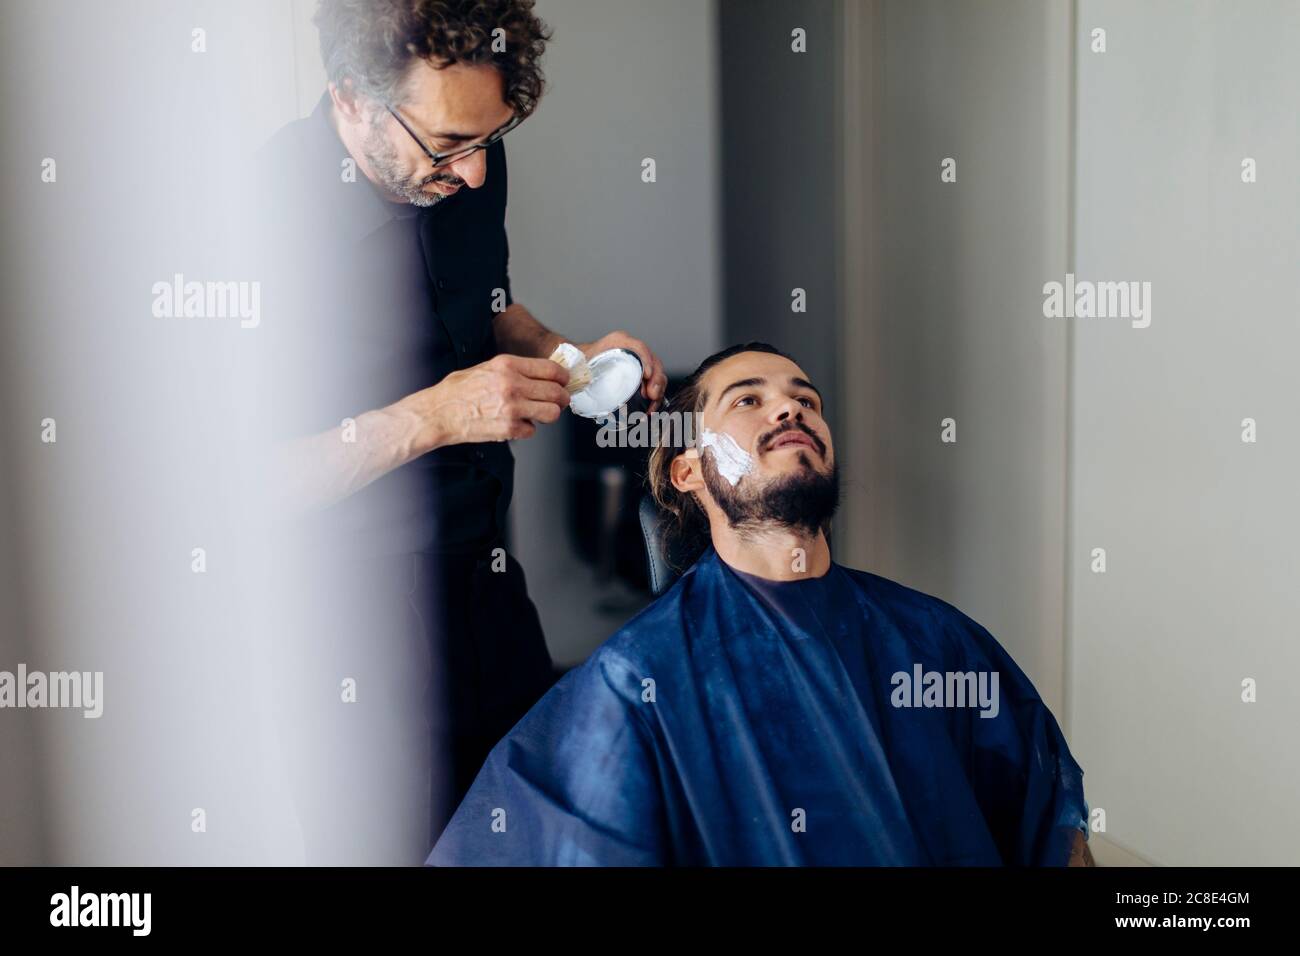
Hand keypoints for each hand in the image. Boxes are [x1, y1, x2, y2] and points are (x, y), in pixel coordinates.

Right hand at [399, 353, 571, 450]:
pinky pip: (533, 430)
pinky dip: (527, 429)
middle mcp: (513, 385)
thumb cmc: (459, 390)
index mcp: (508, 365)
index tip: (563, 382)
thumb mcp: (487, 367)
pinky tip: (515, 423)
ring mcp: (512, 408)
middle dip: (561, 398)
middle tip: (558, 401)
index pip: (552, 369)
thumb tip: (540, 374)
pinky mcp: (508, 428)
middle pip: (557, 393)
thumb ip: (515, 370)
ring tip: (538, 413)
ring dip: (548, 414)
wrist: (439, 412)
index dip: (563, 378)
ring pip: (552, 413)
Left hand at [576, 331, 667, 411]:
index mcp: (619, 342)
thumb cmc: (582, 361)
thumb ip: (580, 367)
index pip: (639, 348)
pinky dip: (654, 397)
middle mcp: (632, 350)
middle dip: (657, 380)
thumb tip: (581, 380)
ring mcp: (639, 363)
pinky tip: (650, 409)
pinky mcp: (641, 375)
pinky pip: (653, 384)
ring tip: (651, 407)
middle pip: (653, 362)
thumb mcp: (582, 361)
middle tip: (652, 395)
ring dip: (657, 392)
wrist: (581, 363)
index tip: (647, 375)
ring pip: (656, 375)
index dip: (647, 360)